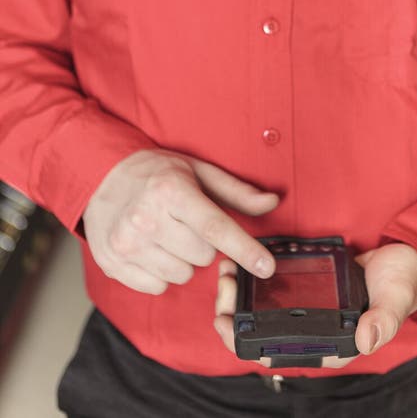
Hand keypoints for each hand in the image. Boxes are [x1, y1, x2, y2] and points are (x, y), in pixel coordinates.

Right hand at [83, 149, 278, 294]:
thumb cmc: (158, 173)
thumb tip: (273, 202)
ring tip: (168, 234)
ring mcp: (126, 243)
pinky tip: (152, 248)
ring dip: (183, 260)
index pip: (215, 227)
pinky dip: (162, 272)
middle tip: (188, 223)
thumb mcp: (199, 172)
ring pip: (182, 274)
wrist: (101, 176)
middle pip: (203, 255)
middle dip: (204, 244)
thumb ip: (237, 192)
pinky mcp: (112, 263)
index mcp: (171, 190)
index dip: (244, 249)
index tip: (267, 267)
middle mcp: (146, 217)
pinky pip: (157, 287)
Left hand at [214, 242, 416, 368]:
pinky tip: (239, 261)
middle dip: (234, 314)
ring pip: (264, 310)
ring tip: (224, 271)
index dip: (249, 345)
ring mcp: (308, 309)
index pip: (282, 354)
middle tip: (222, 287)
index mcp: (331, 344)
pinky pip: (274, 287)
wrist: (405, 262)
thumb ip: (382, 320)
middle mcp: (314, 330)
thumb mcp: (394, 300)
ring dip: (239, 295)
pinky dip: (253, 277)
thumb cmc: (401, 286)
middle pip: (263, 332)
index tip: (225, 325)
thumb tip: (366, 340)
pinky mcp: (307, 287)